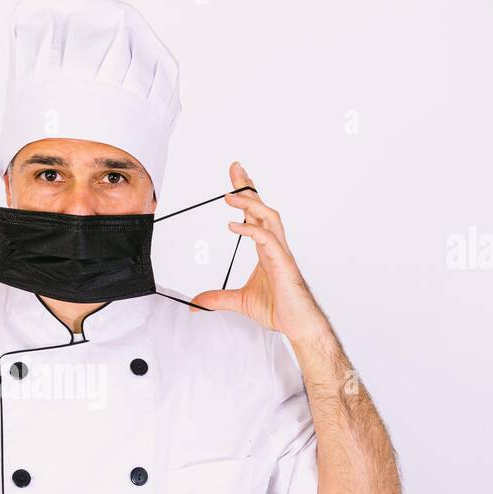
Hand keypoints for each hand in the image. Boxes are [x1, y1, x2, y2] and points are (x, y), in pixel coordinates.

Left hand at [190, 161, 327, 344]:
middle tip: (235, 169)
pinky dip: (251, 229)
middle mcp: (274, 246)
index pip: (254, 216)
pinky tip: (234, 225)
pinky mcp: (283, 263)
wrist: (298, 324)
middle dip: (249, 188)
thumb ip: (217, 299)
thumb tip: (195, 303)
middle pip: (262, 208)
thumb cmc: (278, 309)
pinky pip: (268, 239)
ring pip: (269, 217)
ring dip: (251, 203)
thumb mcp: (238, 302)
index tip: (233, 182)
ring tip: (231, 195)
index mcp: (265, 249)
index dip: (244, 197)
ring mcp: (281, 252)